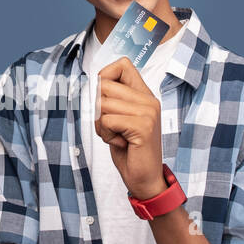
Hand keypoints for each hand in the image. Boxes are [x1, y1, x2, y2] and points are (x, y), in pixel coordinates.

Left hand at [94, 55, 164, 198]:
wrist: (145, 179)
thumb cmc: (130, 150)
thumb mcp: (119, 119)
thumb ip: (112, 100)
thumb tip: (95, 83)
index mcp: (145, 95)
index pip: (122, 64)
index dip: (104, 76)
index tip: (103, 97)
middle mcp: (149, 100)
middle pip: (104, 85)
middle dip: (98, 109)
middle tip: (112, 127)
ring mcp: (148, 112)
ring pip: (102, 104)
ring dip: (101, 125)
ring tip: (117, 136)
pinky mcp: (143, 126)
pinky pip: (107, 120)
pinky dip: (106, 134)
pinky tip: (121, 143)